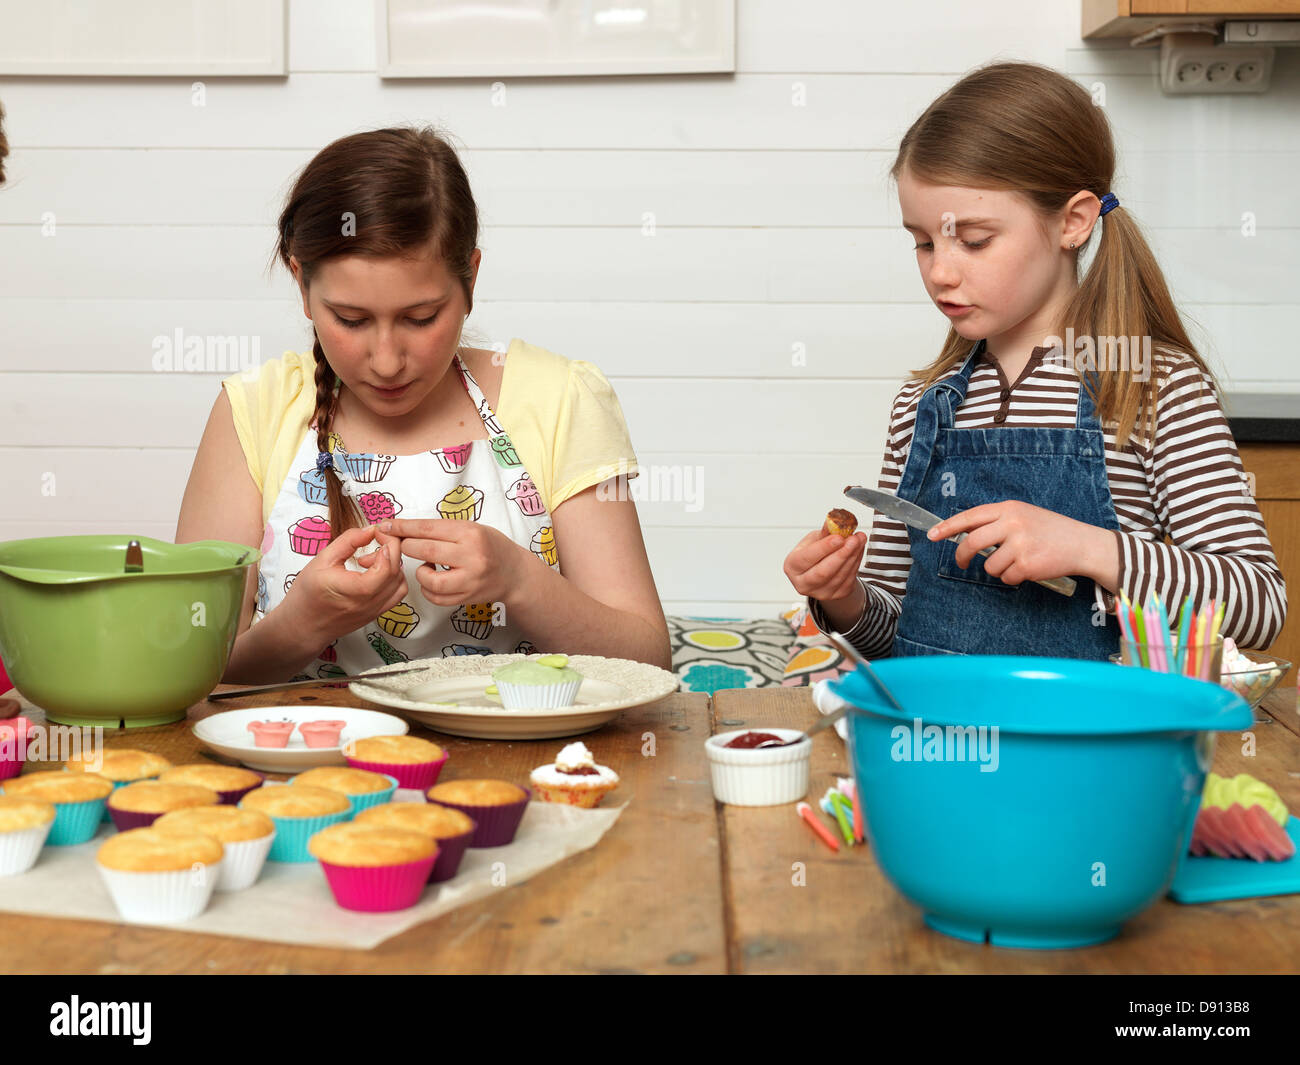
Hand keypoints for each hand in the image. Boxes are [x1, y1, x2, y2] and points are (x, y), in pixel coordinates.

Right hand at [279, 525, 407, 645]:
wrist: (302, 625)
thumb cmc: (307, 594)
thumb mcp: (322, 560)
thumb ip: (348, 541)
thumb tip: (370, 529)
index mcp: (354, 590)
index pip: (387, 566)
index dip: (388, 544)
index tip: (378, 533)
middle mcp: (368, 603)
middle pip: (396, 573)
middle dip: (390, 550)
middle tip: (373, 542)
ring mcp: (375, 611)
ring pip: (400, 584)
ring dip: (393, 566)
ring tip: (370, 561)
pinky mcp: (377, 614)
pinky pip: (397, 595)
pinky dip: (394, 579)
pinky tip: (376, 573)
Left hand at [377, 518, 531, 606]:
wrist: (515, 574)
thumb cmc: (491, 547)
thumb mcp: (472, 528)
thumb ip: (443, 530)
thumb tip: (406, 529)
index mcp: (470, 533)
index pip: (427, 528)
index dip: (402, 527)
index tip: (386, 526)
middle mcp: (471, 556)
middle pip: (423, 550)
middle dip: (406, 547)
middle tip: (403, 546)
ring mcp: (470, 579)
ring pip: (428, 579)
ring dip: (419, 572)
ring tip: (427, 566)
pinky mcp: (466, 597)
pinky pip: (435, 597)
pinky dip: (428, 589)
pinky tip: (435, 581)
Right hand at [783, 528, 867, 602]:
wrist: (823, 570)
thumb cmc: (815, 553)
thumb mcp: (815, 539)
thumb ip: (825, 532)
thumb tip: (834, 520)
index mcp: (792, 566)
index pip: (807, 558)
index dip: (824, 548)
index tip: (839, 537)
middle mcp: (803, 583)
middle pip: (823, 572)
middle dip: (841, 554)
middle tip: (854, 538)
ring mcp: (820, 592)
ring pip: (840, 575)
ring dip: (853, 556)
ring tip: (859, 539)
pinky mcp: (836, 595)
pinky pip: (849, 579)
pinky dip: (856, 562)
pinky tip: (859, 549)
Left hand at [929, 500, 1116, 587]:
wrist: (1082, 544)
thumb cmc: (1051, 531)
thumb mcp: (1024, 515)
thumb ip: (997, 522)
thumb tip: (966, 534)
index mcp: (1009, 508)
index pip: (970, 516)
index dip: (948, 526)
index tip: (932, 535)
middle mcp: (1012, 523)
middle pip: (972, 542)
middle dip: (962, 556)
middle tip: (961, 562)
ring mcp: (1019, 544)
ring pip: (989, 565)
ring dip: (998, 569)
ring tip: (1017, 562)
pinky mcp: (1026, 564)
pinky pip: (1005, 578)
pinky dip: (1013, 578)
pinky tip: (1028, 569)